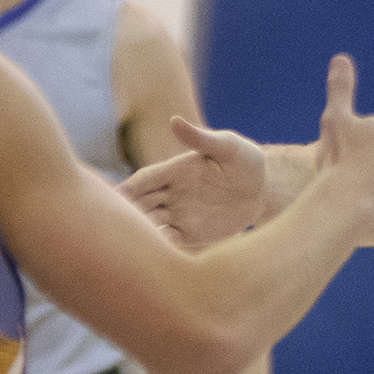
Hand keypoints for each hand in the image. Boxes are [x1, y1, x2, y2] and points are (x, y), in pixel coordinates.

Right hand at [120, 120, 267, 249]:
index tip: (110, 199)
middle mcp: (170, 193)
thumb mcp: (227, 146)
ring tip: (133, 245)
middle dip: (126, 215)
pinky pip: (169, 240)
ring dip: (142, 234)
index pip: (143, 181)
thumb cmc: (246, 161)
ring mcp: (179, 214)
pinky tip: (158, 253)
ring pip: (151, 224)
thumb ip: (201, 138)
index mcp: (174, 171)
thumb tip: (174, 120)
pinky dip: (161, 245)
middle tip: (113, 228)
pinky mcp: (190, 233)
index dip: (125, 189)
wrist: (264, 191)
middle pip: (140, 204)